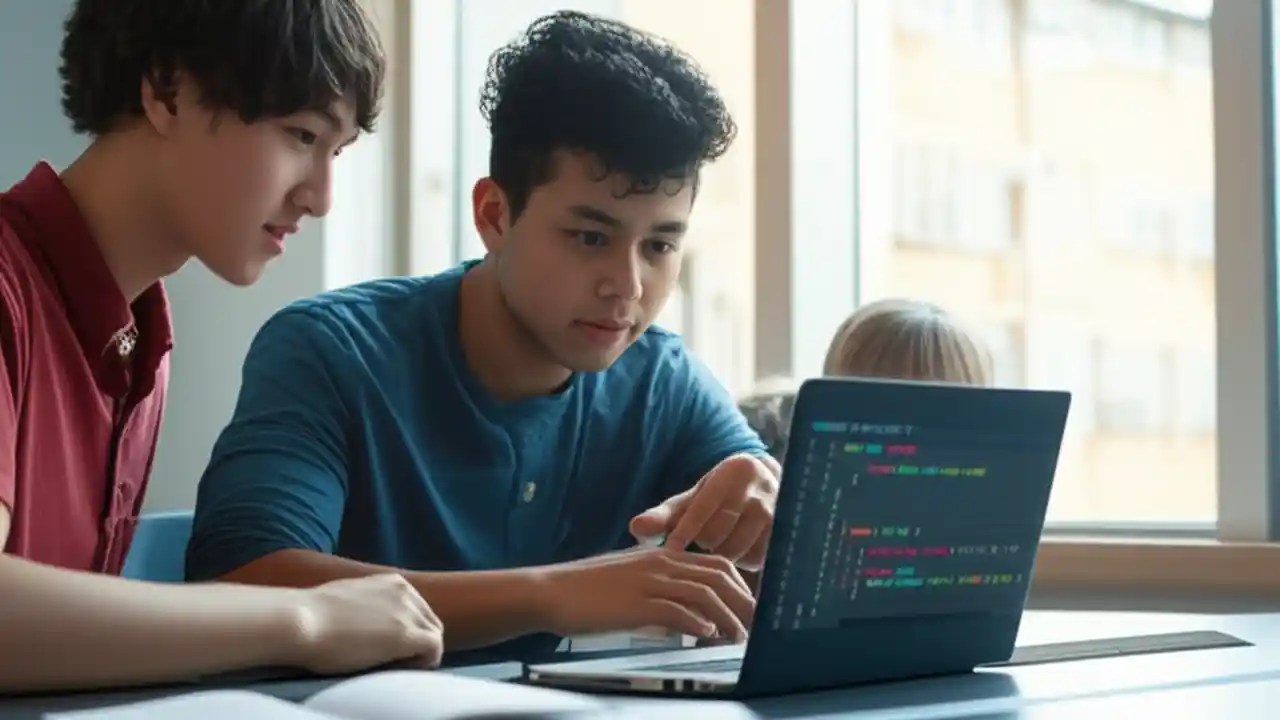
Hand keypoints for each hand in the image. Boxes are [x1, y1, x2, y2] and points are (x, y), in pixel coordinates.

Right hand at [285, 574, 443, 673]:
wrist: (300, 620)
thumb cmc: (311, 615)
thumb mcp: (349, 599)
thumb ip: (369, 606)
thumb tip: (369, 624)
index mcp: (392, 582)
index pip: (417, 610)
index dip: (408, 632)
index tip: (388, 648)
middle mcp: (405, 592)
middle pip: (429, 622)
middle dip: (418, 643)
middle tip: (393, 662)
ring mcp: (408, 612)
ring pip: (434, 636)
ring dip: (419, 654)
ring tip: (391, 667)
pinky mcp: (406, 634)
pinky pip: (434, 649)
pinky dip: (424, 663)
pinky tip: (399, 669)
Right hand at [535, 548, 754, 642]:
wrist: (551, 591)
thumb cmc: (588, 591)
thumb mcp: (631, 580)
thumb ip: (660, 589)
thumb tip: (686, 613)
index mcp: (662, 556)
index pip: (716, 564)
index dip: (741, 587)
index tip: (751, 609)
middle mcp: (660, 564)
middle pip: (719, 576)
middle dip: (744, 601)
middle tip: (757, 625)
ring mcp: (649, 582)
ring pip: (705, 593)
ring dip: (728, 617)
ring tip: (739, 637)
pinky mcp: (636, 604)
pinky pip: (678, 612)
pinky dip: (698, 624)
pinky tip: (708, 636)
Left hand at [630, 454, 778, 570]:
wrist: (766, 486)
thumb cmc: (718, 496)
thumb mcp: (692, 498)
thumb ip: (663, 514)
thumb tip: (635, 527)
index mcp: (734, 472)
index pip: (702, 508)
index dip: (683, 532)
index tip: (668, 550)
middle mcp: (759, 491)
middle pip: (716, 534)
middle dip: (701, 542)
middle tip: (699, 540)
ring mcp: (777, 515)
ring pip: (734, 551)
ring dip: (719, 553)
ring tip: (717, 543)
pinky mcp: (785, 537)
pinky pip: (752, 561)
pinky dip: (739, 561)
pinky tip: (737, 549)